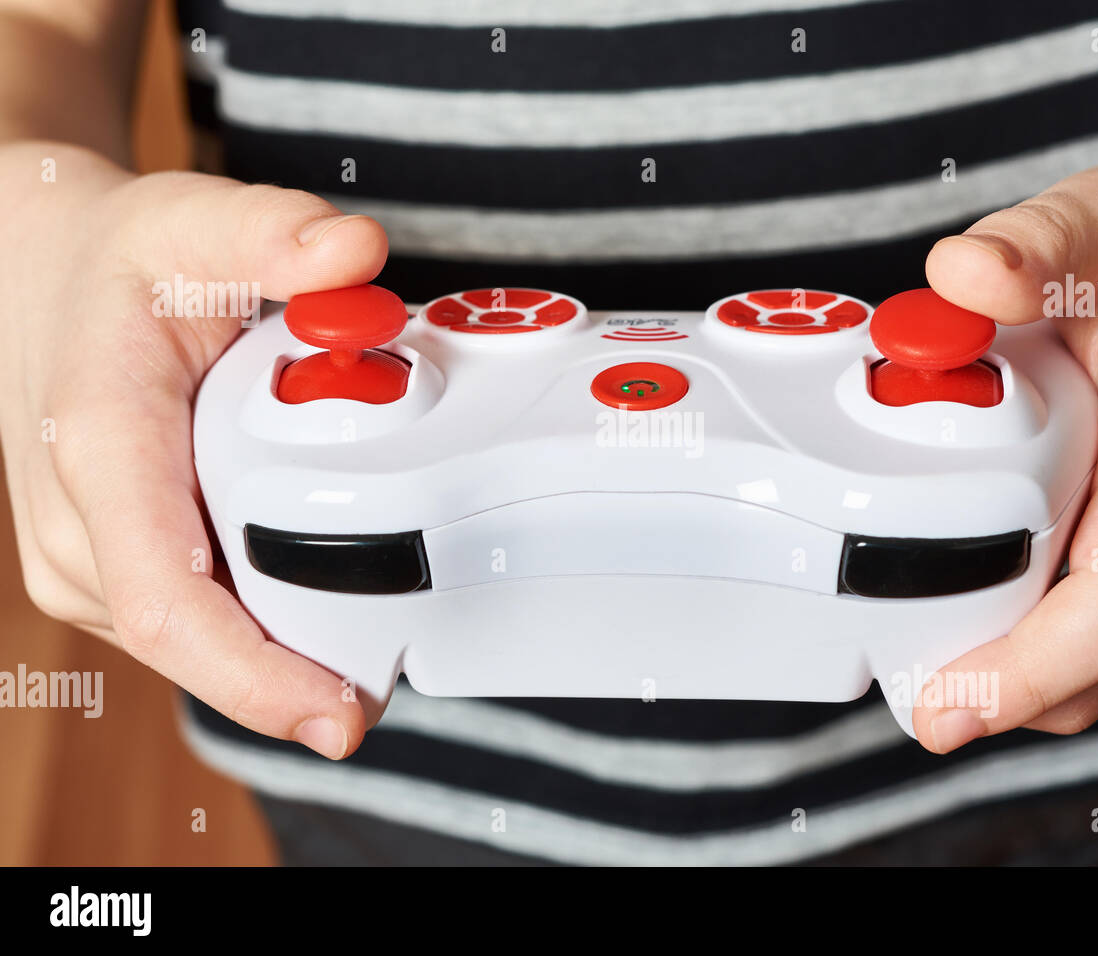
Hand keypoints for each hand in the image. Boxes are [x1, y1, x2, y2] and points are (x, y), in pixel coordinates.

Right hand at [0, 142, 386, 756]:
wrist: (43, 276)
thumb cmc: (118, 260)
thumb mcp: (193, 219)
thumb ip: (275, 232)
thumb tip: (358, 251)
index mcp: (102, 451)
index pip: (171, 604)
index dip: (256, 677)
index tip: (339, 715)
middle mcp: (79, 529)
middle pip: (200, 647)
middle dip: (300, 676)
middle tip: (400, 667)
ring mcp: (85, 561)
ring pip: (197, 645)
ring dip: (281, 654)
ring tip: (371, 627)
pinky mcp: (106, 571)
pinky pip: (192, 622)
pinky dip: (255, 627)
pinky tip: (316, 605)